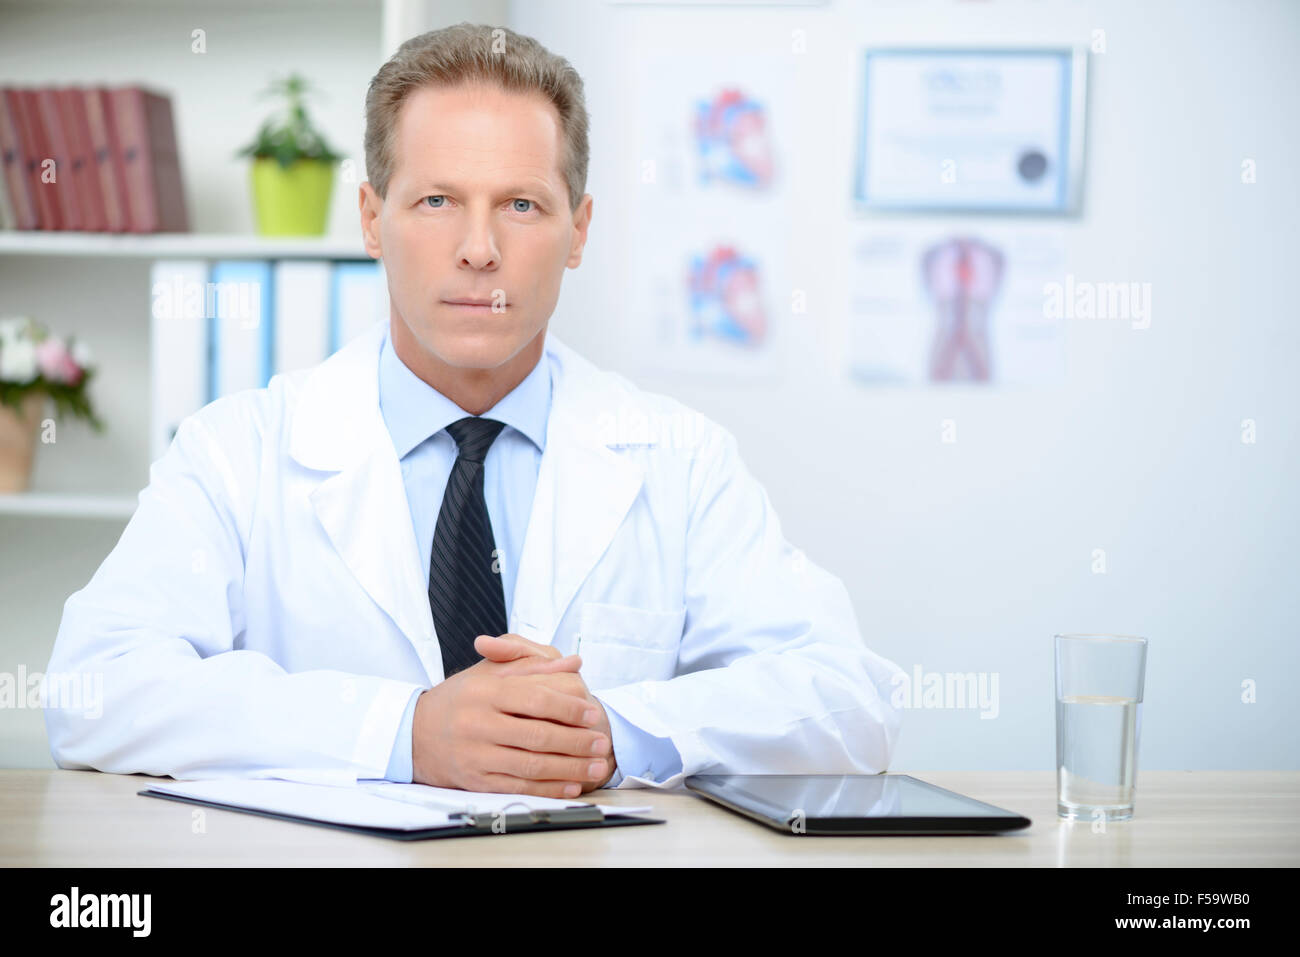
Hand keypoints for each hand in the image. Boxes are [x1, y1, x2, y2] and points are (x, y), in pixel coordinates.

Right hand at [410, 634, 614, 796]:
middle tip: (602, 743)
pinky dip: (547, 789)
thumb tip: (573, 662)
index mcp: (484, 690)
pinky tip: (571, 785)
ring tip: (596, 765)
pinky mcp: (474, 781)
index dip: (568, 707)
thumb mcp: (490, 672)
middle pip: (537, 735)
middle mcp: (477, 722)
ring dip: (569, 768)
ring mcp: (475, 755)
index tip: (593, 714)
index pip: (535, 698)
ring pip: (530, 765)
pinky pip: (517, 787)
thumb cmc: (461, 698)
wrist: (414, 732)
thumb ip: (531, 664)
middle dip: (576, 741)